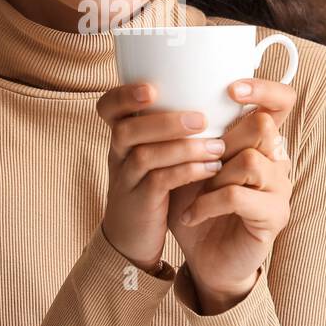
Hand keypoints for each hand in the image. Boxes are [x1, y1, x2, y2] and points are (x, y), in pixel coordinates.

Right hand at [95, 82, 229, 271]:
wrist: (132, 236)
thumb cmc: (150, 184)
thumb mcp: (152, 152)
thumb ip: (170, 127)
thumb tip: (211, 93)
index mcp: (121, 136)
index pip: (108, 107)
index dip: (123, 95)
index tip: (152, 89)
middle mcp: (118, 154)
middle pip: (127, 130)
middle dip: (165, 121)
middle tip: (201, 119)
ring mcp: (126, 179)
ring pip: (145, 156)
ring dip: (183, 148)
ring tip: (217, 147)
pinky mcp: (140, 203)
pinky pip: (159, 183)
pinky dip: (186, 172)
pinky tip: (211, 168)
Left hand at [168, 79, 295, 311]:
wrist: (206, 260)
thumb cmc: (197, 206)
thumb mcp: (189, 164)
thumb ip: (190, 134)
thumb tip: (164, 95)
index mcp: (259, 140)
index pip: (281, 100)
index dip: (263, 88)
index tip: (231, 89)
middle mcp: (277, 159)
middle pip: (261, 125)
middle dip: (220, 141)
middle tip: (195, 161)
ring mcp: (279, 187)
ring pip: (249, 160)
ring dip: (211, 176)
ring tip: (192, 193)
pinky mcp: (274, 216)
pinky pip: (239, 196)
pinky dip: (207, 204)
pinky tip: (191, 216)